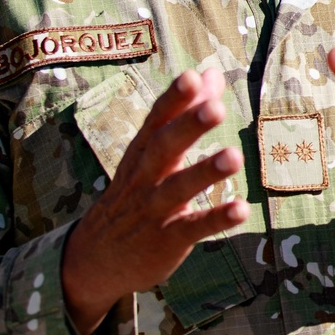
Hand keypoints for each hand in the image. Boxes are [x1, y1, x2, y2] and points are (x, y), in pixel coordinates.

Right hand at [61, 68, 248, 334]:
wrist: (93, 261)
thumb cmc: (133, 194)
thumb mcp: (152, 153)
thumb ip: (184, 113)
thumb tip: (210, 72)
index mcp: (141, 153)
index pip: (156, 120)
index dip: (174, 99)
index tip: (192, 77)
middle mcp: (144, 178)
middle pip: (164, 148)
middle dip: (188, 127)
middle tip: (216, 108)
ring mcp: (153, 210)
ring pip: (178, 188)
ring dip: (205, 172)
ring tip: (234, 156)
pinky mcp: (166, 240)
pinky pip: (192, 228)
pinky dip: (216, 219)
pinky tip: (242, 209)